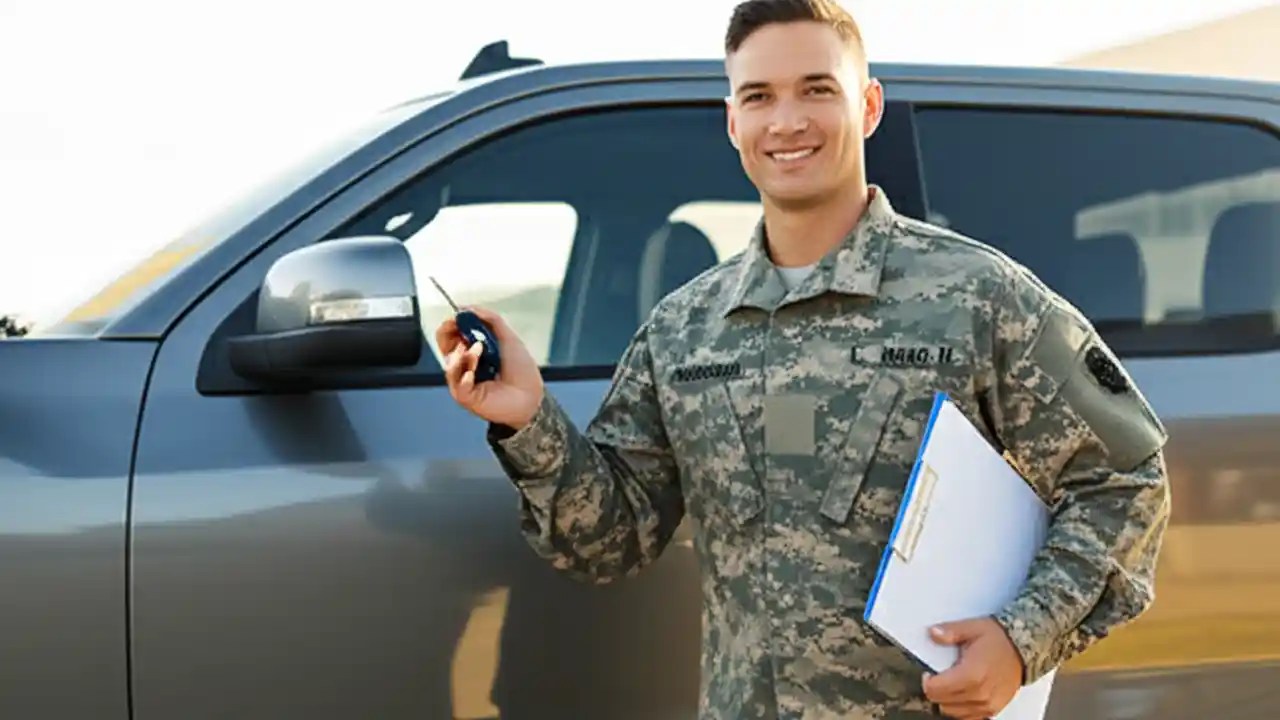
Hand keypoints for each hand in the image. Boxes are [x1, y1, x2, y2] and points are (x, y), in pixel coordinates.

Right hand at [434, 306, 543, 429]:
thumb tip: (468, 308)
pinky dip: (464, 375)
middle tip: (460, 333)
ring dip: (463, 355)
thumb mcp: (508, 338)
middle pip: (445, 349)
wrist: (531, 395)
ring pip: (450, 365)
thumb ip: (490, 320)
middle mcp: (467, 365)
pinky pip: (458, 384)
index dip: (451, 325)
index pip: (452, 335)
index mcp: (474, 351)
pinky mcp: (467, 397)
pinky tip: (473, 373)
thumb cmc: (522, 371)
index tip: (456, 317)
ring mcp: (465, 381)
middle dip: (449, 337)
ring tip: (478, 351)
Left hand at [922, 617, 1023, 719]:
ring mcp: (987, 705)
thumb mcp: (972, 627)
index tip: (928, 673)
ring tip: (952, 684)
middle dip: (935, 689)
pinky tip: (962, 694)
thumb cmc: (998, 639)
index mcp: (971, 674)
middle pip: (941, 702)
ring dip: (947, 700)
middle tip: (939, 677)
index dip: (927, 681)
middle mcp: (980, 694)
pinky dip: (961, 708)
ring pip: (952, 712)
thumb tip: (932, 633)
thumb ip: (950, 632)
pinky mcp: (993, 710)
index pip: (935, 689)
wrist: (1024, 649)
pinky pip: (968, 717)